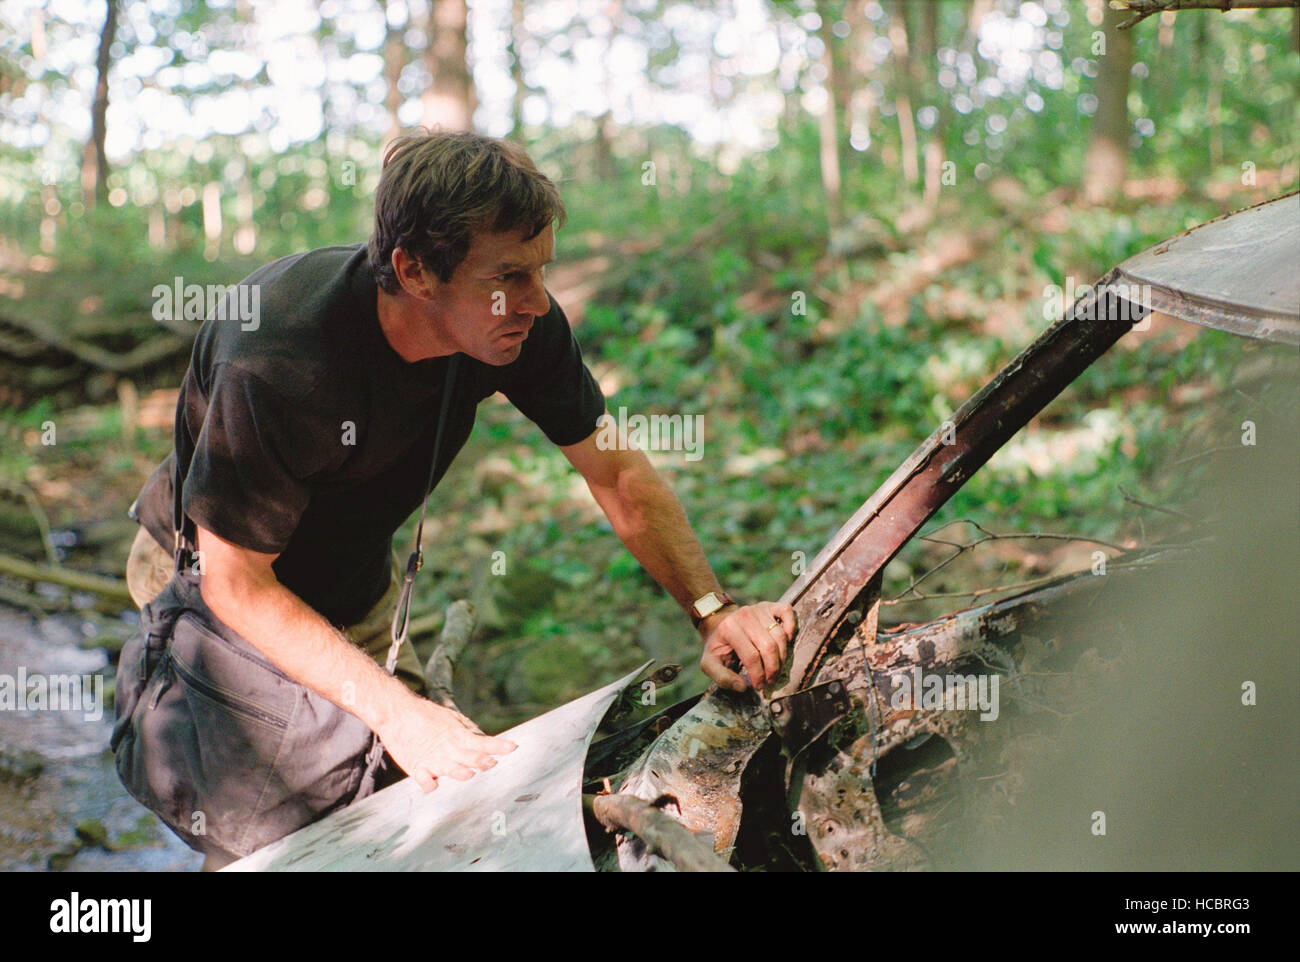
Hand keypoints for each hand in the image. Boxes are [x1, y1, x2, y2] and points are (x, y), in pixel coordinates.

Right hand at [378, 696, 515, 793]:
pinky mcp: (416, 767)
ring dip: (461, 773)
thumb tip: (485, 740)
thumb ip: (467, 731)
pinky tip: (433, 784)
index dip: (498, 745)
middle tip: (492, 762)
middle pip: (469, 757)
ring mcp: (432, 759)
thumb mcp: (451, 718)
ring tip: (469, 773)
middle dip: (482, 760)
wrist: (395, 710)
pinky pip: (425, 781)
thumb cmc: (425, 715)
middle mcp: (448, 748)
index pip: (483, 741)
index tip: (513, 747)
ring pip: (451, 770)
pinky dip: (430, 784)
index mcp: (458, 735)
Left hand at [698, 601, 795, 691]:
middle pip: (769, 647)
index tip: (759, 686)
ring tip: (776, 669)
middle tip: (770, 681)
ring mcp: (758, 609)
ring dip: (782, 657)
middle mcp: (745, 615)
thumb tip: (742, 687)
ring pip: (780, 635)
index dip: (758, 675)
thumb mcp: (709, 663)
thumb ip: (722, 678)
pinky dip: (791, 627)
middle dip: (772, 669)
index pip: (751, 656)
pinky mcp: (769, 606)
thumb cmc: (717, 646)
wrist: (718, 623)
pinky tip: (787, 641)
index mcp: (729, 628)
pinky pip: (787, 612)